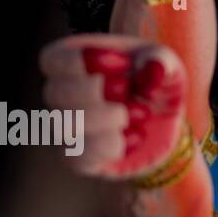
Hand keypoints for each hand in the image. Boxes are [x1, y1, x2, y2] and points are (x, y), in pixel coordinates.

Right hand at [40, 35, 186, 179]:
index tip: (122, 62)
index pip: (53, 59)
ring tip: (141, 113)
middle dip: (96, 92)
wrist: (164, 118)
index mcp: (74, 61)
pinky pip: (79, 157)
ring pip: (64, 128)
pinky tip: (137, 136)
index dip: (80, 61)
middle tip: (127, 90)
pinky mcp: (79, 157)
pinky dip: (112, 147)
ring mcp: (66, 128)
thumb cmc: (153, 79)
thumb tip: (152, 71)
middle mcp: (61, 94)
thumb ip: (159, 59)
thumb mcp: (164, 62)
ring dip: (106, 120)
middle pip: (55, 93)